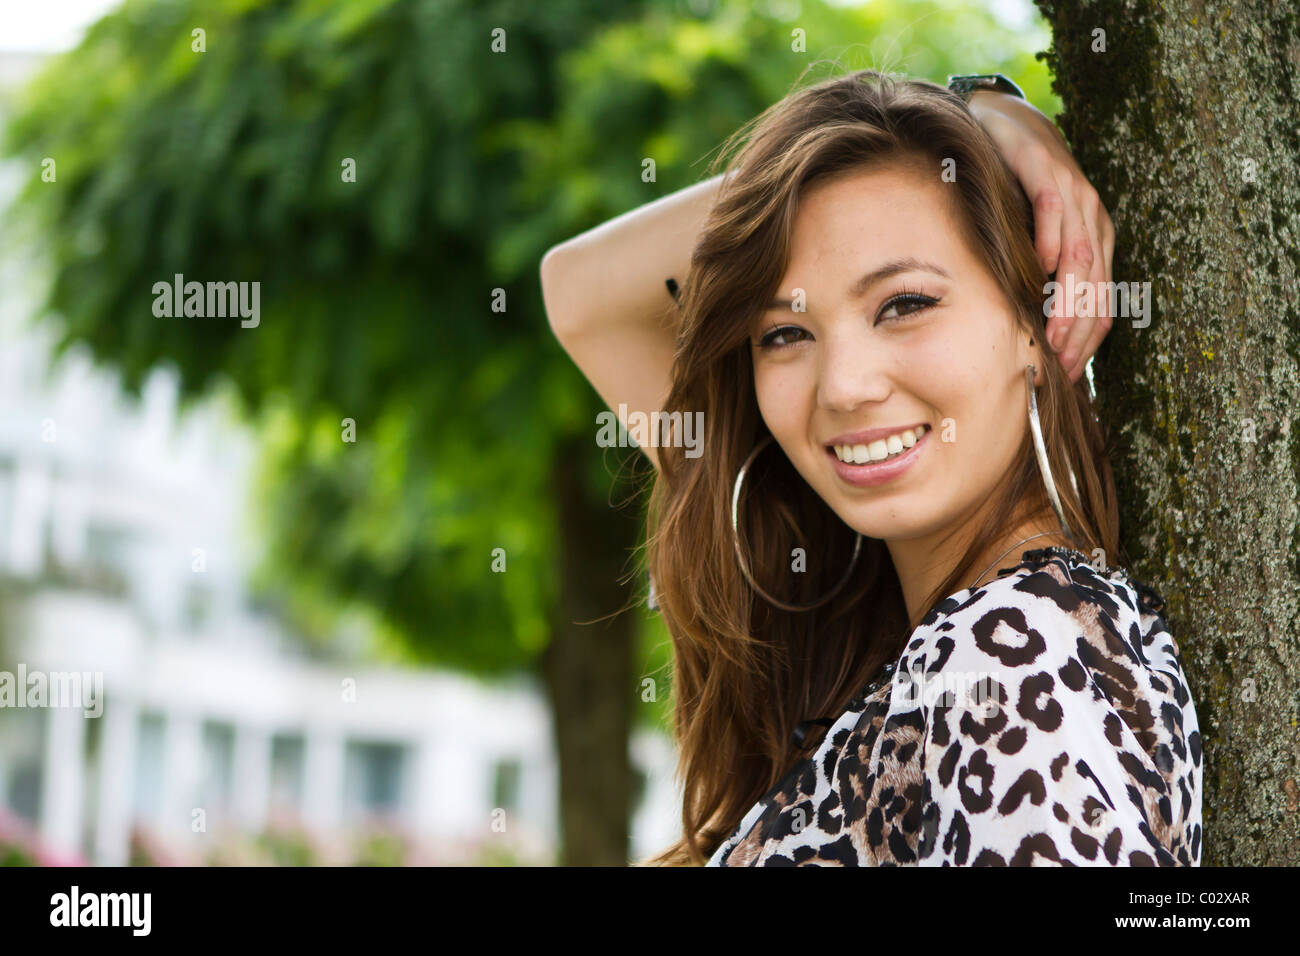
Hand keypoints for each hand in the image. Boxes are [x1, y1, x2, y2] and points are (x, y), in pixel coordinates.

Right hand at [969, 90, 1114, 383]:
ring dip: (1068, 300)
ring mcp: (1073, 194)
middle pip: (1096, 286)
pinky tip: (1040, 266)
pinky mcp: (1047, 169)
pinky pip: (1053, 209)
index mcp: (1096, 242)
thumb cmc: (1018, 190)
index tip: (1065, 376)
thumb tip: (1028, 332)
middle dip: (1078, 332)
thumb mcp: (1035, 238)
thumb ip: (1039, 277)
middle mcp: (1093, 222)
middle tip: (1057, 366)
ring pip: (1080, 256)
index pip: (1102, 303)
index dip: (1086, 342)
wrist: (1010, 125)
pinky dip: (1050, 239)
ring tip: (1052, 333)